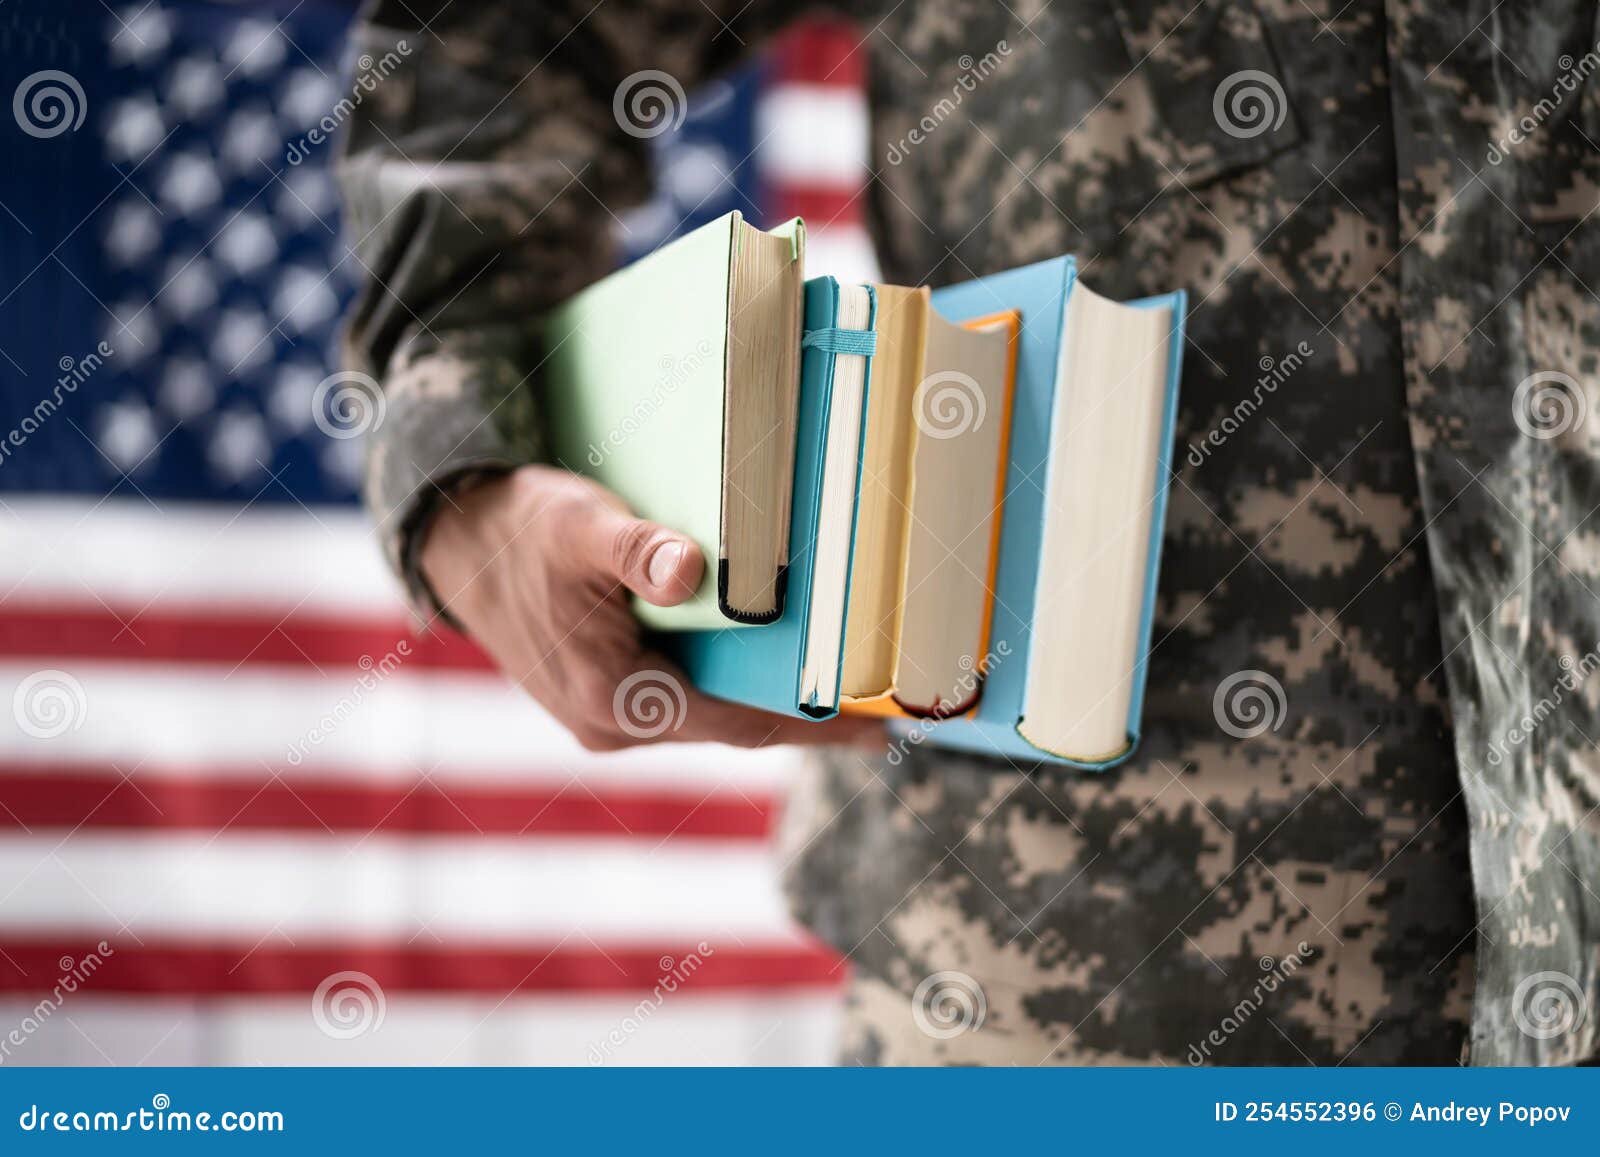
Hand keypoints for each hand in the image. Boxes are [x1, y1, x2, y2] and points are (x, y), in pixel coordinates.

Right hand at [420, 465, 884, 751]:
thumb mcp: (578, 525)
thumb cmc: (520, 532)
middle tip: (881, 694)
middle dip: (803, 714)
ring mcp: (609, 716)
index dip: (810, 726)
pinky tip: (773, 656)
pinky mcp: (610, 697)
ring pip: (711, 712)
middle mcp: (612, 723)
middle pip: (731, 725)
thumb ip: (636, 551)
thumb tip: (691, 570)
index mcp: (610, 696)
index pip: (734, 725)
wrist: (457, 546)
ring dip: (769, 698)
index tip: (876, 726)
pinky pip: (688, 697)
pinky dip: (733, 681)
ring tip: (841, 674)